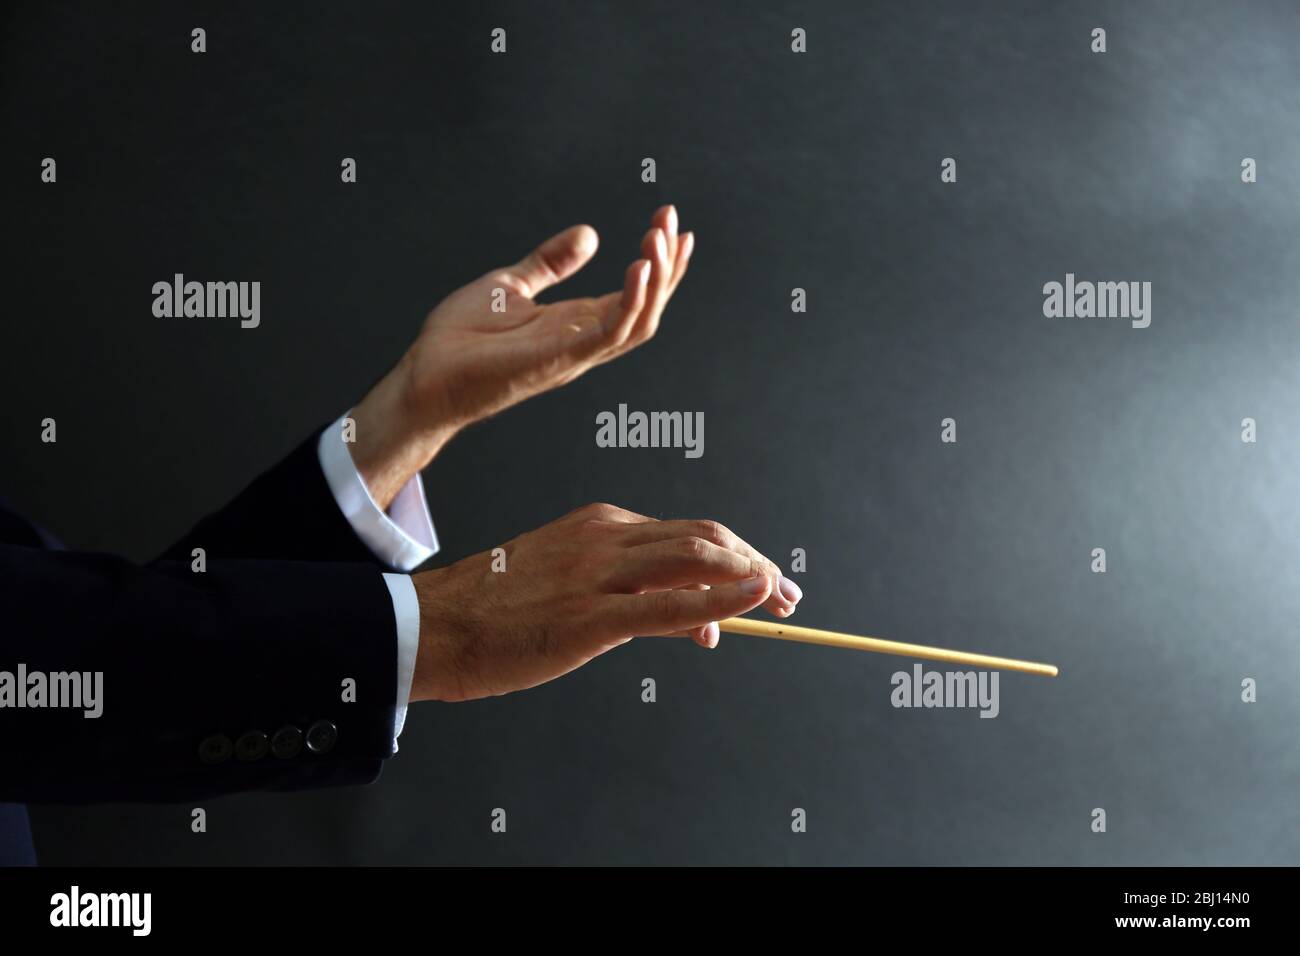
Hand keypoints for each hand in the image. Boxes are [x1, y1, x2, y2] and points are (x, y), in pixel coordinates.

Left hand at [350, 206, 693, 506]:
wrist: (425, 375)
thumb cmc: (461, 339)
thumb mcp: (510, 284)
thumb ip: (550, 262)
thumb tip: (590, 234)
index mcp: (575, 324)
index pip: (635, 296)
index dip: (658, 263)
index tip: (670, 223)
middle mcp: (584, 342)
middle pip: (647, 308)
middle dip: (667, 265)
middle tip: (671, 219)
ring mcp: (574, 353)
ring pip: (638, 322)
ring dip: (657, 280)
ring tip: (660, 238)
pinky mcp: (558, 360)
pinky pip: (608, 335)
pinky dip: (630, 302)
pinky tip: (639, 268)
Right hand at [409, 503, 803, 702]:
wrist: (436, 627)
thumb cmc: (498, 611)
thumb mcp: (569, 587)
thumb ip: (632, 596)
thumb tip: (697, 621)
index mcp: (601, 525)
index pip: (688, 534)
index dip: (737, 557)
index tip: (765, 582)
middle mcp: (606, 538)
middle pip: (705, 538)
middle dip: (756, 563)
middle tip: (789, 594)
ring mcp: (599, 574)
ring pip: (696, 559)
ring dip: (751, 577)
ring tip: (782, 602)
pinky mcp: (590, 616)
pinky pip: (670, 602)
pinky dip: (724, 597)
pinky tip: (754, 599)